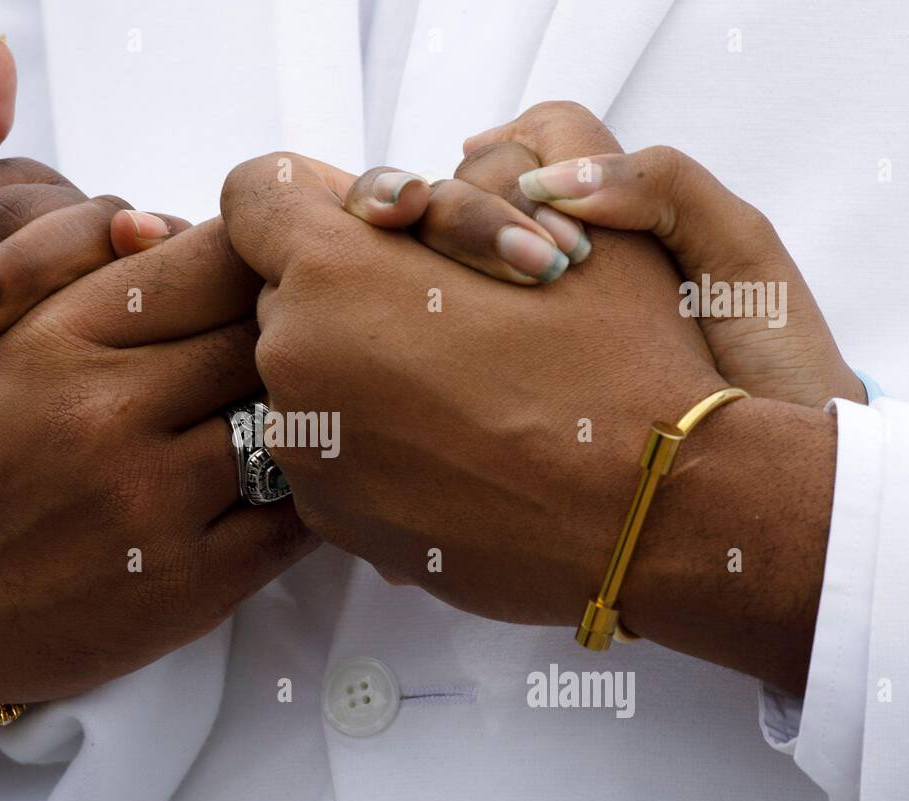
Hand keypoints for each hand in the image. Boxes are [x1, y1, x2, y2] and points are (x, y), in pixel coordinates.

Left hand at [222, 147, 835, 691]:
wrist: (653, 516)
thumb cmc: (617, 365)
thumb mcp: (567, 222)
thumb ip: (471, 175)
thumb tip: (409, 195)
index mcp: (332, 275)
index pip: (256, 199)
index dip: (315, 199)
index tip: (378, 226)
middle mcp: (292, 363)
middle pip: (282, 290)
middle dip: (346, 285)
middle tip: (446, 309)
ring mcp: (308, 450)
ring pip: (303, 370)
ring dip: (358, 363)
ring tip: (461, 384)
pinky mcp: (330, 515)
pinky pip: (326, 445)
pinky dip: (369, 434)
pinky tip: (454, 443)